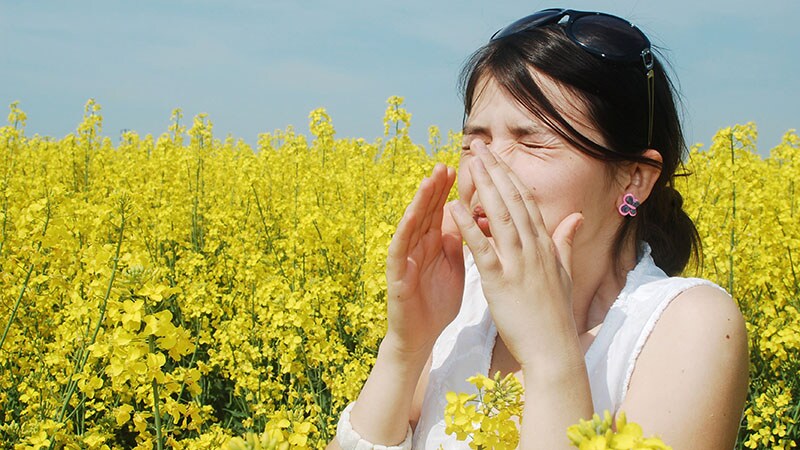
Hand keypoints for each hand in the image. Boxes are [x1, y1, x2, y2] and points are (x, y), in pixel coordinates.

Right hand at [384, 163, 464, 359]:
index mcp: (434, 244)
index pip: (442, 210)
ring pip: (412, 224)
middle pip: (426, 211)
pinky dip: (405, 231)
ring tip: (428, 181)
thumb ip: (457, 243)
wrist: (421, 337)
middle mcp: (418, 246)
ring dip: (420, 202)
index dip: (450, 190)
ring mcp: (405, 258)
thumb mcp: (454, 267)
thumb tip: (468, 217)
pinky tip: (411, 216)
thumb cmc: (437, 303)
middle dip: (435, 188)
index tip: (462, 168)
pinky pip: (399, 249)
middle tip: (445, 164)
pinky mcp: (397, 275)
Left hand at [449, 140, 582, 368]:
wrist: (553, 348)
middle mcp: (533, 248)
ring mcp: (518, 263)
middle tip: (480, 146)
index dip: (510, 176)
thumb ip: (565, 242)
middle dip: (496, 170)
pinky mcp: (500, 281)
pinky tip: (453, 207)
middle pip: (512, 200)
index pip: (526, 201)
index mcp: (545, 245)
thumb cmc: (555, 314)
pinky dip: (468, 226)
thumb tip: (576, 217)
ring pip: (499, 216)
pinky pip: (482, 248)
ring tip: (470, 163)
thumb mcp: (563, 273)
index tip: (497, 157)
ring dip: (484, 187)